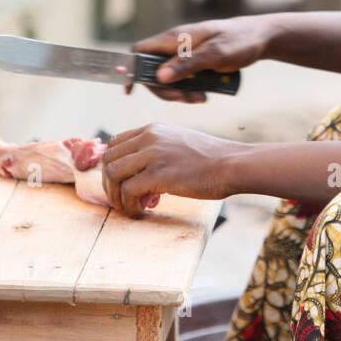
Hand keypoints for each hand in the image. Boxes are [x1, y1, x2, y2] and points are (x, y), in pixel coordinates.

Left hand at [101, 122, 239, 217]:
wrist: (232, 164)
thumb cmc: (212, 159)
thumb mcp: (179, 142)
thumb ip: (158, 149)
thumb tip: (142, 172)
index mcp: (153, 129)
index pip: (115, 143)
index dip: (112, 165)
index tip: (120, 182)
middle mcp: (149, 138)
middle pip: (108, 159)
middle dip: (109, 183)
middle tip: (122, 200)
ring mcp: (153, 155)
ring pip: (112, 174)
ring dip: (116, 196)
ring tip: (129, 208)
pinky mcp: (158, 175)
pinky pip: (128, 191)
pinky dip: (129, 205)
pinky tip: (140, 212)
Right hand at [122, 15, 273, 103]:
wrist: (260, 38)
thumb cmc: (238, 41)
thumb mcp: (214, 54)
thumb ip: (187, 64)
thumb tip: (159, 77)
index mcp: (174, 39)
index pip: (140, 51)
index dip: (131, 69)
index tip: (130, 90)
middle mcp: (175, 46)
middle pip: (153, 72)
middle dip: (165, 90)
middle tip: (185, 98)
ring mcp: (185, 55)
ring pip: (169, 80)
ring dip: (180, 93)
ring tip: (200, 99)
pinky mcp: (195, 64)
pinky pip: (184, 81)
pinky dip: (190, 91)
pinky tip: (205, 96)